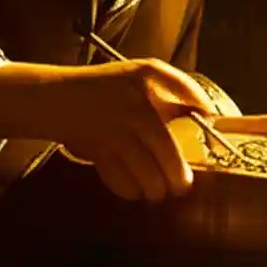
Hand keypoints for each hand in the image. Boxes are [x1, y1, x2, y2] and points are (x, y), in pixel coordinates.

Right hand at [50, 58, 217, 201]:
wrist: (54, 97)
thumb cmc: (103, 89)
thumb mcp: (136, 76)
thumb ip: (170, 92)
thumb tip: (207, 119)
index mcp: (148, 75)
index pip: (190, 97)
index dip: (205, 119)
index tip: (212, 134)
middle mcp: (135, 101)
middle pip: (168, 152)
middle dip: (177, 176)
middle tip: (180, 186)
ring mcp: (115, 126)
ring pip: (148, 172)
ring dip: (155, 188)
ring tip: (157, 191)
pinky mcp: (98, 149)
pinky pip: (122, 179)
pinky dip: (130, 189)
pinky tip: (134, 189)